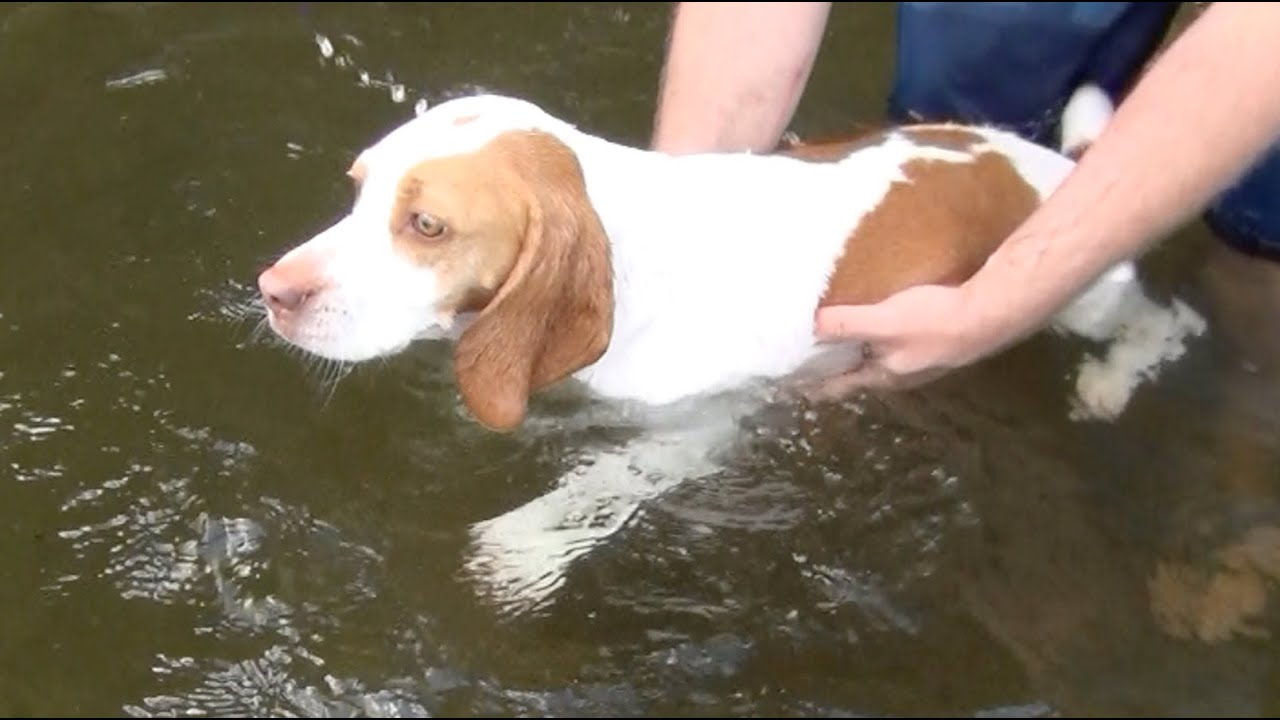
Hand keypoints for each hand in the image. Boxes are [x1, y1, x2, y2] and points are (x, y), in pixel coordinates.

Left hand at [807, 282, 1011, 398]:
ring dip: (857, 351)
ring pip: (877, 359)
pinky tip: (881, 318)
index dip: (812, 385)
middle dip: (833, 366)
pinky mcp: (934, 342)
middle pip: (857, 373)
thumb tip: (807, 326)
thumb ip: (844, 325)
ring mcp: (918, 361)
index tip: (790, 384)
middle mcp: (898, 374)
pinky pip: (897, 342)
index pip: (837, 386)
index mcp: (882, 376)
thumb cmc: (933, 322)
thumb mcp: (882, 324)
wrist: (989, 314)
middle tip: (807, 355)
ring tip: (839, 337)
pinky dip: (880, 335)